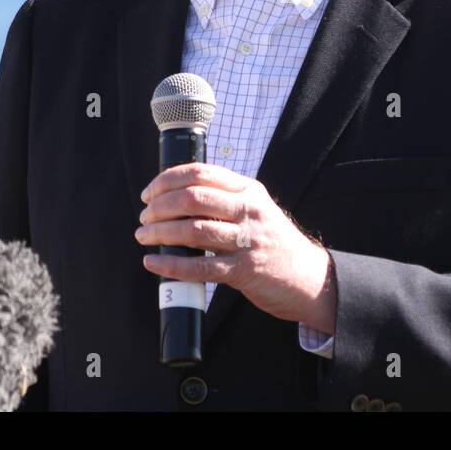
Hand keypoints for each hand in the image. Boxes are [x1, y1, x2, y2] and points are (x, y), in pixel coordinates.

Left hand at [135, 163, 335, 331]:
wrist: (306, 276)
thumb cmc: (270, 240)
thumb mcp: (255, 208)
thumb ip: (223, 198)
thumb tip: (173, 196)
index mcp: (249, 190)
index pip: (201, 173)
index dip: (167, 180)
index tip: (149, 193)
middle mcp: (249, 210)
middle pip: (193, 199)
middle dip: (160, 207)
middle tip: (144, 216)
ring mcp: (248, 241)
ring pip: (193, 231)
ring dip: (160, 233)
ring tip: (143, 236)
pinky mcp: (244, 271)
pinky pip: (200, 267)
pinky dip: (171, 265)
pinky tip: (153, 263)